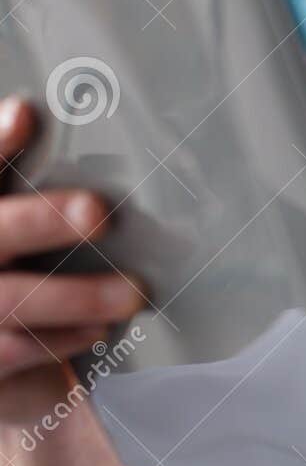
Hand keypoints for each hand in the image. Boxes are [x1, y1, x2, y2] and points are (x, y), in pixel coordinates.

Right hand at [0, 97, 144, 382]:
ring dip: (77, 295)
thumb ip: (39, 196)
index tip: (27, 114)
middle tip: (99, 211)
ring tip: (134, 291)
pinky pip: (14, 351)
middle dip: (43, 220)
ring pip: (12, 299)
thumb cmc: (16, 278)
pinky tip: (100, 330)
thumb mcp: (22, 234)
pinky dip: (62, 338)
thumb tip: (110, 158)